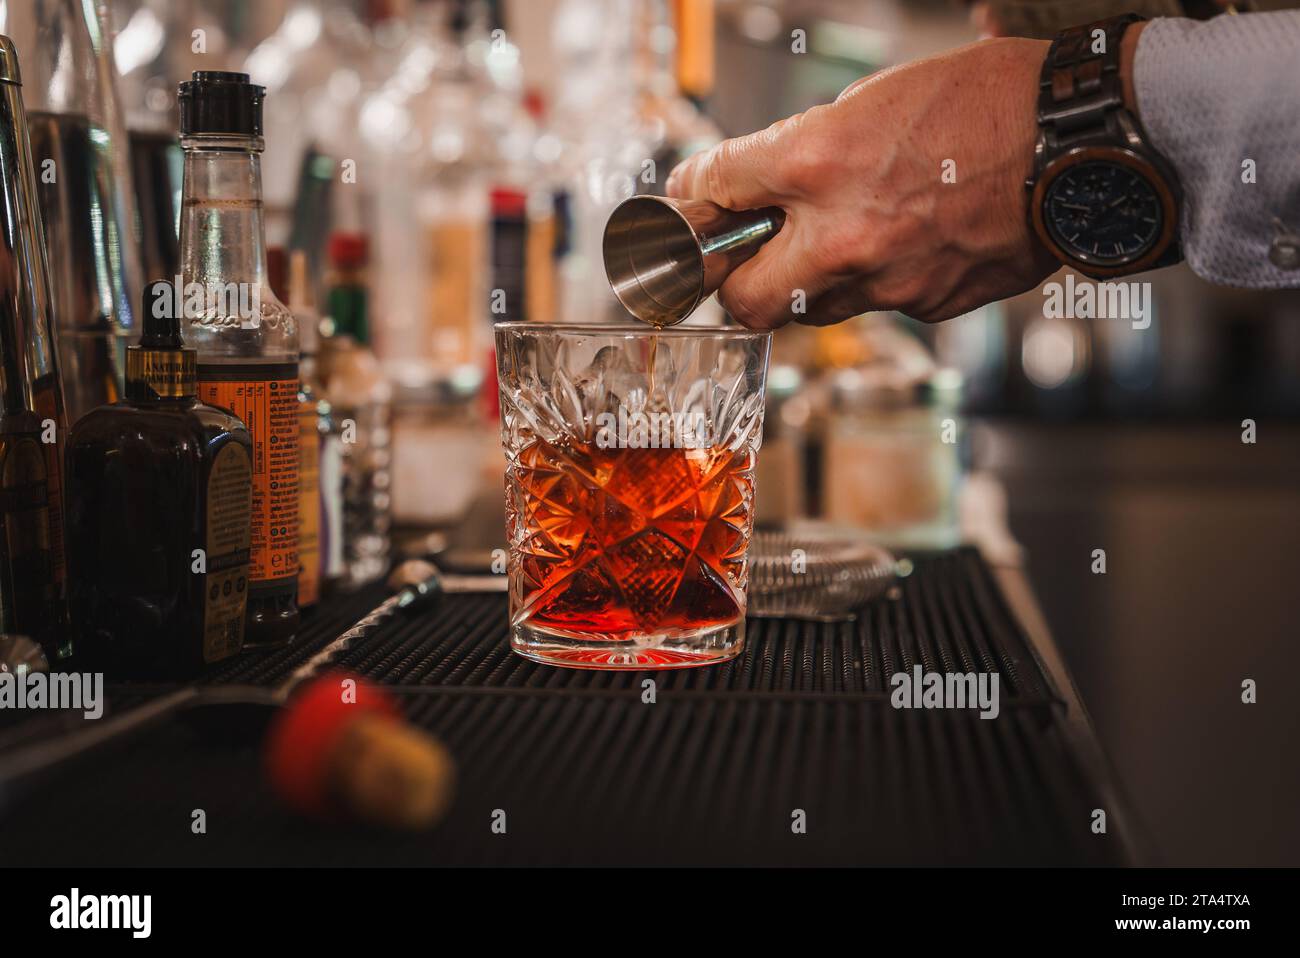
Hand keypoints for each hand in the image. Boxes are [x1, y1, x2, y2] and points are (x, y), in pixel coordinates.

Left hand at [665, 37, 1061, 326]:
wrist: (1072, 140)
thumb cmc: (980, 101)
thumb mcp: (869, 99)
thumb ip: (801, 149)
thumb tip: (756, 182)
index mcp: (816, 160)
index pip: (715, 188)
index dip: (693, 197)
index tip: (692, 202)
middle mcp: (840, 234)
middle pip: (741, 298)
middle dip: (733, 281)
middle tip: (743, 259)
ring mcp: (884, 279)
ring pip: (807, 312)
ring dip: (802, 285)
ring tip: (835, 243)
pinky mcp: (925, 305)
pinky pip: (871, 307)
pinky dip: (869, 284)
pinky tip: (900, 245)